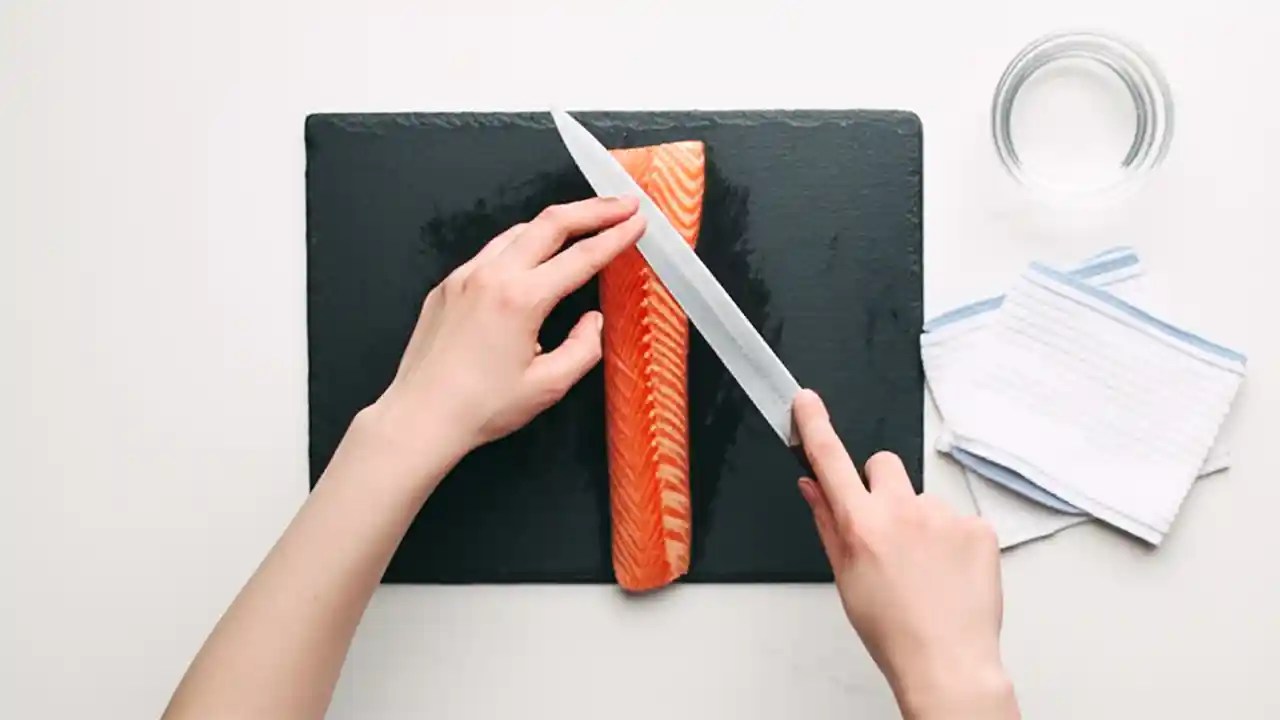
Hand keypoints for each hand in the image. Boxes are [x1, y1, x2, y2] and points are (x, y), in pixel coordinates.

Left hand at [364, 196, 645, 474]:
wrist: (421, 416)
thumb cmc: (481, 408)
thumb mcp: (549, 385)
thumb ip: (583, 347)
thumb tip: (592, 321)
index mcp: (521, 299)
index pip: (581, 256)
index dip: (615, 237)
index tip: (637, 222)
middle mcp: (491, 277)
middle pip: (550, 223)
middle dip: (591, 209)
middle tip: (621, 205)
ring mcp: (464, 277)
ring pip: (518, 232)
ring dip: (555, 223)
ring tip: (584, 223)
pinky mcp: (447, 286)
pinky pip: (490, 252)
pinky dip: (520, 244)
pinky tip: (533, 255)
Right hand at [793, 390, 1017, 719]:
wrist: (946, 660)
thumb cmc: (893, 629)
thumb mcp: (845, 577)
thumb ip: (828, 522)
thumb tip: (812, 487)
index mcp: (861, 525)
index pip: (830, 460)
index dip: (815, 425)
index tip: (806, 400)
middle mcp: (902, 511)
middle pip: (884, 464)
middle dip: (881, 486)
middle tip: (887, 527)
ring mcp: (944, 516)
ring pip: (923, 496)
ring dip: (921, 520)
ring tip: (925, 567)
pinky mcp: (978, 526)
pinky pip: (958, 517)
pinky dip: (954, 540)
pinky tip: (950, 571)